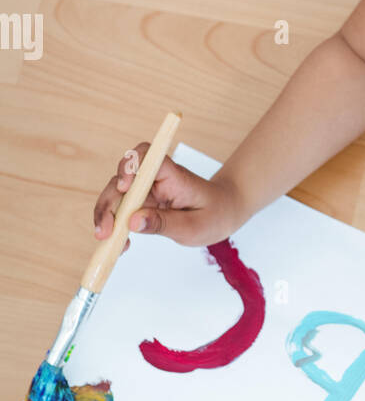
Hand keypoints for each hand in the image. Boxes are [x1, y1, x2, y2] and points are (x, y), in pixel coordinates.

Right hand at [93, 143, 244, 248]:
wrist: (224, 212)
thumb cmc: (214, 215)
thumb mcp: (194, 227)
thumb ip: (164, 223)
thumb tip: (132, 222)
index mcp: (172, 174)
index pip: (146, 156)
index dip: (129, 166)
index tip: (123, 187)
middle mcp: (154, 178)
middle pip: (121, 178)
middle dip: (108, 202)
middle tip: (104, 231)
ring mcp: (146, 190)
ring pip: (116, 195)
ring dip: (106, 215)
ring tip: (106, 239)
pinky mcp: (142, 203)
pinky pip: (121, 210)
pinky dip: (115, 225)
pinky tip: (120, 244)